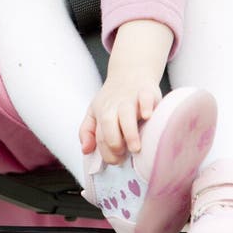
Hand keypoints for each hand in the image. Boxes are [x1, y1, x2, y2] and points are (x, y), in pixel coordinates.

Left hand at [78, 19, 172, 163]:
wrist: (130, 71)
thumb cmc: (113, 98)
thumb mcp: (95, 111)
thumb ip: (87, 131)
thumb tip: (85, 150)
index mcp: (102, 113)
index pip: (100, 135)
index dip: (106, 152)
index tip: (116, 161)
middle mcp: (114, 106)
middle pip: (108, 123)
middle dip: (114, 142)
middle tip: (123, 155)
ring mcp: (131, 98)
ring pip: (126, 114)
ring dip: (129, 132)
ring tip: (135, 148)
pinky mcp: (146, 91)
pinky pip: (145, 97)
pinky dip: (146, 106)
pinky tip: (147, 116)